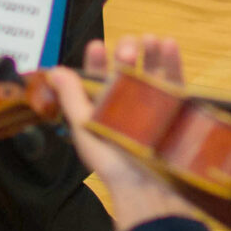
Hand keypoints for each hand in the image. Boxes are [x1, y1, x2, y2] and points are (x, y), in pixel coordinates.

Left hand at [42, 35, 195, 229]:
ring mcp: (153, 108)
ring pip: (152, 73)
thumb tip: (54, 70)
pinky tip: (169, 45)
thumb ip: (72, 98)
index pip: (98, 81)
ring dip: (151, 53)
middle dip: (127, 54)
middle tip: (128, 48)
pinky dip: (172, 62)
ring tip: (150, 39)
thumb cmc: (113, 164)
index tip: (96, 46)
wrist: (150, 191)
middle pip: (127, 72)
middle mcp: (127, 108)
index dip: (96, 63)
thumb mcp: (86, 130)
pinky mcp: (175, 112)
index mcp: (103, 113)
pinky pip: (174, 83)